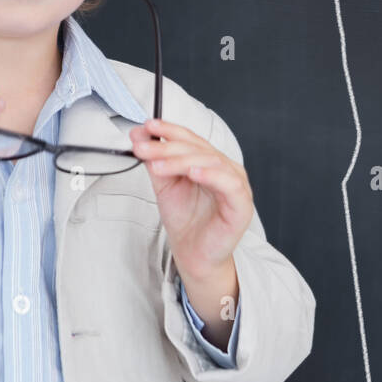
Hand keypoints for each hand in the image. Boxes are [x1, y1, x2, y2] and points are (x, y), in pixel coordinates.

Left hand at [128, 118, 251, 283]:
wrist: (193, 255)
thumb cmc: (185, 220)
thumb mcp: (165, 185)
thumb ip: (155, 160)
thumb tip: (140, 135)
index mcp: (209, 161)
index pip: (190, 139)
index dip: (170, 130)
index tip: (148, 126)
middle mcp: (225, 168)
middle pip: (198, 149)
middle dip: (168, 146)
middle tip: (144, 148)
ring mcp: (236, 184)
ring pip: (211, 162)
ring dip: (182, 160)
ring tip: (158, 164)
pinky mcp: (242, 204)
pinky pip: (229, 184)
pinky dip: (211, 175)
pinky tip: (193, 172)